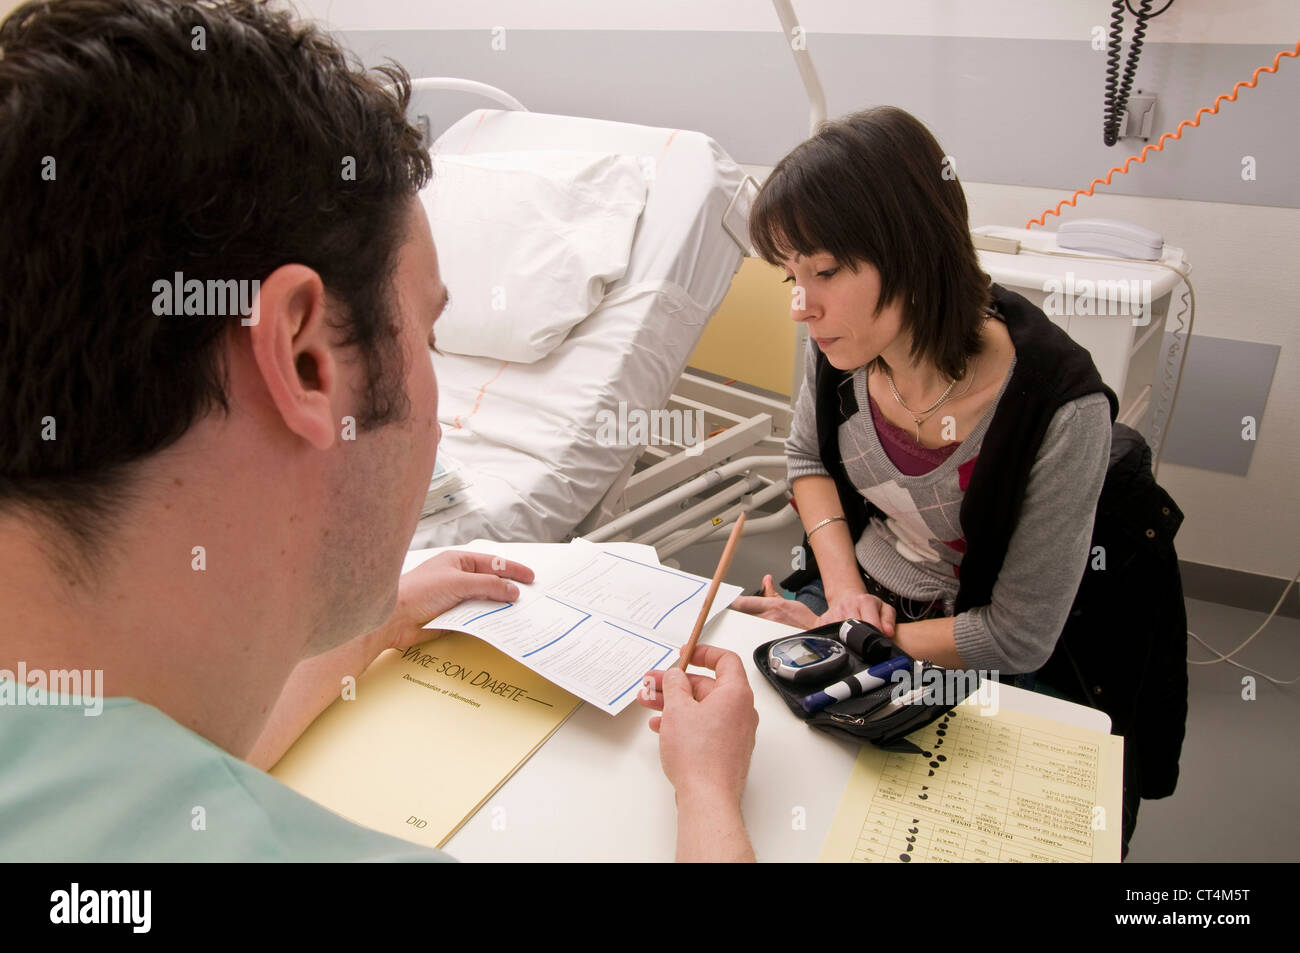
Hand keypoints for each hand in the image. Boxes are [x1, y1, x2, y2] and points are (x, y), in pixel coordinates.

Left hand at [383, 551, 534, 652]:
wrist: (393, 619)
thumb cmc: (418, 591)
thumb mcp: (459, 582)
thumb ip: (488, 586)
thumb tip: (512, 590)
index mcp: (458, 562)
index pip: (492, 562)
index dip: (513, 569)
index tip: (530, 577)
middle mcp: (457, 578)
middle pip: (490, 582)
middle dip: (509, 588)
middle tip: (530, 596)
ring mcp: (455, 598)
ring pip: (484, 601)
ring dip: (499, 606)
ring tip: (519, 612)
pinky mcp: (451, 617)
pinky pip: (475, 618)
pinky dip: (488, 621)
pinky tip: (499, 625)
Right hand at [637, 645, 757, 805]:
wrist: (707, 798)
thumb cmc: (699, 756)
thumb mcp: (678, 709)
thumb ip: (676, 685)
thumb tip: (677, 676)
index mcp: (735, 694)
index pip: (725, 660)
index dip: (704, 652)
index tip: (685, 653)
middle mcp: (740, 711)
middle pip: (707, 685)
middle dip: (676, 683)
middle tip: (653, 682)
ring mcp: (735, 732)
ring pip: (702, 707)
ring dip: (674, 702)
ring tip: (648, 702)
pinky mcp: (726, 749)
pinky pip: (704, 726)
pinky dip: (683, 722)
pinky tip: (661, 727)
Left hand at [730, 574, 820, 628]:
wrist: (814, 635)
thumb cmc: (802, 620)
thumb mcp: (786, 600)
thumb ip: (771, 592)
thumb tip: (766, 579)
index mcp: (772, 606)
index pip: (743, 602)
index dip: (731, 600)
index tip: (725, 598)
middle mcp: (768, 619)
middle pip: (741, 615)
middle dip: (736, 612)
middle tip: (727, 610)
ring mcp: (767, 631)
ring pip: (746, 625)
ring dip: (742, 623)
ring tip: (742, 622)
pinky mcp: (768, 642)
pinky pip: (753, 636)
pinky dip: (748, 633)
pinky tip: (748, 633)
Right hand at [819, 590, 895, 636]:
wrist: (846, 597)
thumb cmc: (867, 606)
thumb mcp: (883, 608)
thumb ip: (888, 620)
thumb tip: (887, 633)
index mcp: (864, 601)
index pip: (871, 623)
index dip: (875, 635)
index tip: (877, 642)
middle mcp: (847, 605)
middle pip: (854, 630)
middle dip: (861, 640)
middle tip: (865, 645)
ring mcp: (833, 613)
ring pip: (840, 634)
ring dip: (847, 642)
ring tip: (853, 642)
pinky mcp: (823, 620)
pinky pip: (827, 635)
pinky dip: (834, 641)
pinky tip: (841, 640)